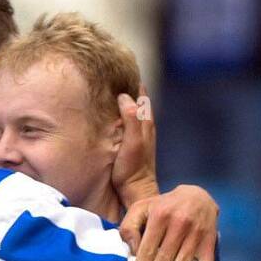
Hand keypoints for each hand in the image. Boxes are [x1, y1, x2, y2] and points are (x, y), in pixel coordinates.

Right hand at [111, 85, 159, 207]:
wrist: (136, 192)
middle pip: (139, 101)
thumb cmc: (132, 169)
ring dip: (127, 100)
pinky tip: (115, 115)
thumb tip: (126, 97)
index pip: (141, 95)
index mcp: (145, 123)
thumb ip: (131, 120)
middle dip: (130, 87)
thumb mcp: (131, 143)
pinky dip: (123, 114)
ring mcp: (140, 137)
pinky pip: (130, 123)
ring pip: (135, 111)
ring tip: (114, 88)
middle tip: (115, 73)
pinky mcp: (133, 145)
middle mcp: (145, 127)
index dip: (134, 82)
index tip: (122, 67)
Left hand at [120, 185, 217, 260]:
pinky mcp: (209, 242)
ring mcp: (196, 234)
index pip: (148, 248)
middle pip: (164, 258)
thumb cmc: (163, 207)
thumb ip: (130, 227)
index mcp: (159, 216)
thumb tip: (132, 252)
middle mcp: (178, 224)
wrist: (197, 196)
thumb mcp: (142, 208)